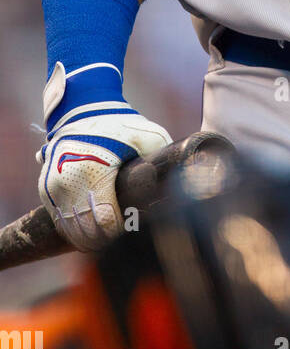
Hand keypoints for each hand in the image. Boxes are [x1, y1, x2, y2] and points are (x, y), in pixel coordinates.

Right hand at [37, 108, 171, 250]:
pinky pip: (60, 222)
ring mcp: (53, 188)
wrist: (81, 108)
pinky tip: (92, 231)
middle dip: (107, 240)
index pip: (106, 222)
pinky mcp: (45, 190)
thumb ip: (162, 158)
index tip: (136, 227)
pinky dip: (75, 230)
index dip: (122, 231)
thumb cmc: (118, 123)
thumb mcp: (147, 135)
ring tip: (109, 239)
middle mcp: (67, 183)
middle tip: (125, 237)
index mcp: (92, 172)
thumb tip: (185, 179)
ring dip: (90, 239)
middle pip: (87, 232)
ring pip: (71, 231)